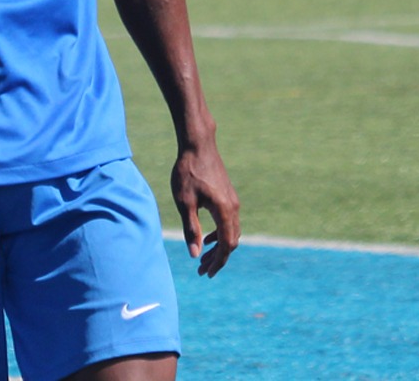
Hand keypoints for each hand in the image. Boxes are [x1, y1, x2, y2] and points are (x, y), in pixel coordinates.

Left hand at [171, 141, 239, 276]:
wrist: (198, 145)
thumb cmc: (188, 172)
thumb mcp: (185, 203)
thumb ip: (191, 229)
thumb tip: (194, 255)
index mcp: (224, 211)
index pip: (227, 245)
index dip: (218, 262)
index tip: (207, 273)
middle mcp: (233, 207)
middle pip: (231, 241)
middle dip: (218, 258)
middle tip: (202, 270)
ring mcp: (233, 201)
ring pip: (231, 232)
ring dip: (219, 247)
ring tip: (203, 257)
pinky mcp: (228, 196)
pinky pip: (229, 222)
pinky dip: (220, 234)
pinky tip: (206, 238)